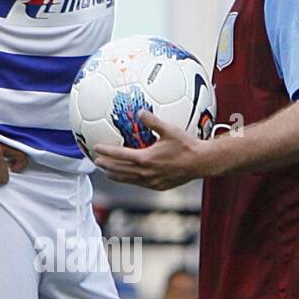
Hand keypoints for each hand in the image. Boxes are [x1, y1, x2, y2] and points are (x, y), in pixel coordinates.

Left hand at [94, 111, 208, 190]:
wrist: (201, 163)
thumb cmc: (186, 145)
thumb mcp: (169, 130)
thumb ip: (153, 121)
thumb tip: (140, 111)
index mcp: (146, 159)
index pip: (120, 155)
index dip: (107, 152)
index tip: (96, 149)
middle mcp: (146, 172)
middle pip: (120, 170)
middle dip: (107, 166)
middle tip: (96, 161)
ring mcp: (152, 181)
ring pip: (128, 180)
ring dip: (116, 175)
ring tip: (108, 172)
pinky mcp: (158, 186)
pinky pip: (139, 184)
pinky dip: (130, 180)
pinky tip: (128, 177)